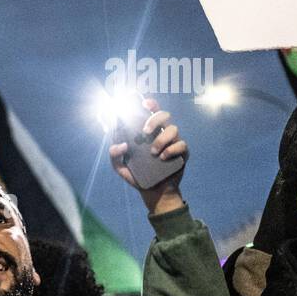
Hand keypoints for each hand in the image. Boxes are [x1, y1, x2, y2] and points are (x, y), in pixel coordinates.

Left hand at [108, 98, 186, 215]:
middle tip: (145, 131)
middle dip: (154, 119)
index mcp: (148, 133)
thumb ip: (114, 154)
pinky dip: (171, 149)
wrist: (152, 192)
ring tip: (153, 153)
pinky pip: (182, 144)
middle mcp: (161, 134)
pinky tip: (163, 158)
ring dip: (161, 139)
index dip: (150, 104)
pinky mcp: (182, 153)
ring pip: (173, 129)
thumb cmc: (136, 175)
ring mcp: (173, 142)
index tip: (144, 102)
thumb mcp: (119, 166)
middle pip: (164, 115)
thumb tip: (122, 144)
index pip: (151, 113)